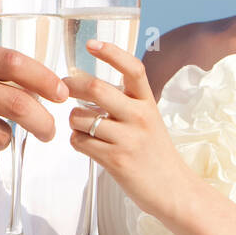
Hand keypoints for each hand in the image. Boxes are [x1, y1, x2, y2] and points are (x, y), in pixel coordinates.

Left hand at [63, 39, 195, 220]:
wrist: (173, 190)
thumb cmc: (154, 153)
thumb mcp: (147, 119)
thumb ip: (123, 102)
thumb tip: (86, 85)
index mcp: (147, 102)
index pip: (132, 68)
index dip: (111, 52)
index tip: (91, 44)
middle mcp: (139, 116)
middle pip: (95, 88)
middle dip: (71, 86)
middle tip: (62, 89)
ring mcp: (128, 139)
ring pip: (79, 117)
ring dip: (72, 121)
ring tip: (83, 128)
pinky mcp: (116, 160)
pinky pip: (79, 141)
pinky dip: (76, 141)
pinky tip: (89, 146)